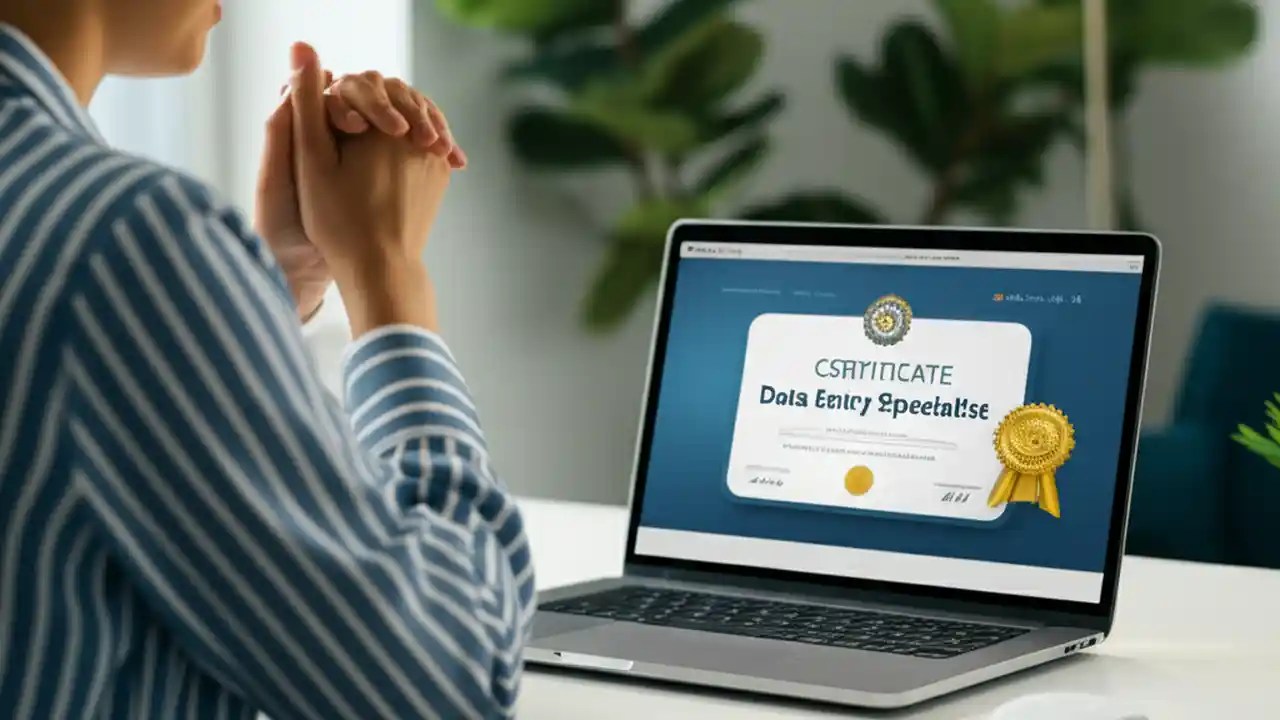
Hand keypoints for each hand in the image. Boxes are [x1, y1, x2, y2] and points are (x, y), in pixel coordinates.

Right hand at [289, 42, 451, 334]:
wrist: (382, 269)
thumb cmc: (339, 220)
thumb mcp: (311, 160)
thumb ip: (308, 102)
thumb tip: (304, 52)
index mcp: (390, 126)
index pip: (366, 83)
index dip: (343, 91)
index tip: (327, 112)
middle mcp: (422, 137)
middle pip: (397, 95)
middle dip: (372, 98)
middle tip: (346, 113)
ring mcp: (437, 157)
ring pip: (416, 115)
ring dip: (393, 113)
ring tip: (363, 129)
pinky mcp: (441, 175)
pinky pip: (427, 140)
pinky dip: (408, 135)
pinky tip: (385, 148)